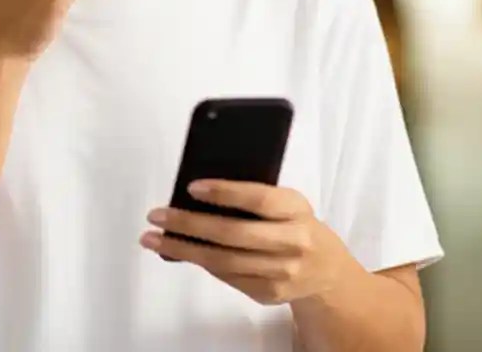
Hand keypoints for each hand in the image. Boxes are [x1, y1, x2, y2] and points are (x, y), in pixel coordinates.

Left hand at [141, 181, 359, 305]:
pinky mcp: (270, 293)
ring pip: (224, 261)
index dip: (224, 193)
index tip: (191, 187)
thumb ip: (255, 197)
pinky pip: (227, 277)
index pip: (259, 199)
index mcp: (297, 210)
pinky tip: (181, 252)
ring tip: (154, 237)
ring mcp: (282, 273)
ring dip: (184, 248)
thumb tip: (199, 192)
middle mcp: (293, 242)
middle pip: (233, 234)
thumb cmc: (297, 225)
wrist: (327, 271)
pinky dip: (201, 262)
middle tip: (157, 216)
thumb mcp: (288, 203)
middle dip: (189, 224)